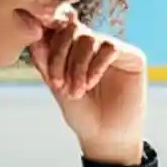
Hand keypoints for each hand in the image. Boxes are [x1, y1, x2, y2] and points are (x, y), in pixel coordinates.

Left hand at [30, 12, 147, 164]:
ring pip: (88, 38)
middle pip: (71, 30)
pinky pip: (109, 47)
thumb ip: (45, 61)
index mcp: (74, 49)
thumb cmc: (82, 114)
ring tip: (77, 90)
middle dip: (60, 56)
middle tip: (60, 84)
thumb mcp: (56, 86)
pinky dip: (96, 65)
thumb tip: (34, 37)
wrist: (106, 136)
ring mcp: (112, 49)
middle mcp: (93, 45)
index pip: (58, 30)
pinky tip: (91, 83)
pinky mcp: (131, 56)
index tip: (49, 77)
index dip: (50, 46)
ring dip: (77, 65)